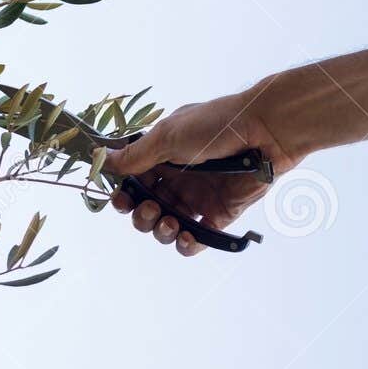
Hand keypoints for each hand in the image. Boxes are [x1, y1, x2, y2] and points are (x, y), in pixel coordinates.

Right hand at [104, 81, 302, 256]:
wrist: (265, 130)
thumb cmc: (216, 124)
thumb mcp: (168, 136)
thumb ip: (136, 155)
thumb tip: (102, 158)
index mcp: (163, 157)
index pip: (133, 183)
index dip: (123, 195)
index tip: (120, 200)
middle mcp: (178, 179)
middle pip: (146, 209)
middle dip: (141, 216)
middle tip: (151, 208)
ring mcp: (198, 198)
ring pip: (167, 227)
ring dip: (160, 231)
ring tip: (168, 222)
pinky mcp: (220, 214)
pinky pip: (197, 239)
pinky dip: (186, 244)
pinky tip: (185, 236)